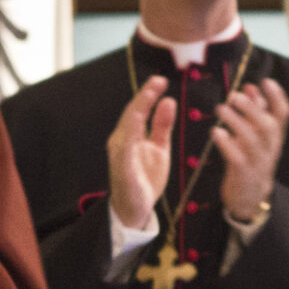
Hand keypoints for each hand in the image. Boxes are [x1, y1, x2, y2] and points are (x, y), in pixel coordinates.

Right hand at [107, 76, 174, 228]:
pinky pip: (126, 151)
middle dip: (144, 96)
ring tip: (150, 94)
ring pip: (128, 127)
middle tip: (158, 80)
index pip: (139, 110)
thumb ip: (162, 125)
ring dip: (138, 109)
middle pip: (132, 114)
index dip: (149, 94)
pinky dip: (132, 137)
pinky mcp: (122, 170)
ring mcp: (120, 155)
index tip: (160, 80)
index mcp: (130, 135)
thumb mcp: (159, 147)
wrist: (134, 209)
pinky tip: (139, 124)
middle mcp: (121, 141)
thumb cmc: (145, 177)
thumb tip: (168, 100)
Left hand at [213, 79, 288, 218]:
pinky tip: (215, 132)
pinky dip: (226, 143)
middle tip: (234, 94)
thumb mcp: (256, 136)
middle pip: (268, 126)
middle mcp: (270, 147)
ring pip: (251, 140)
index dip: (277, 97)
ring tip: (220, 108)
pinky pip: (236, 158)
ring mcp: (258, 161)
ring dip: (235, 122)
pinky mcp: (243, 174)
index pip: (284, 114)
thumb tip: (250, 87)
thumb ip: (255, 112)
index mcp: (275, 136)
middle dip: (252, 108)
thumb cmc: (251, 158)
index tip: (265, 81)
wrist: (250, 197)